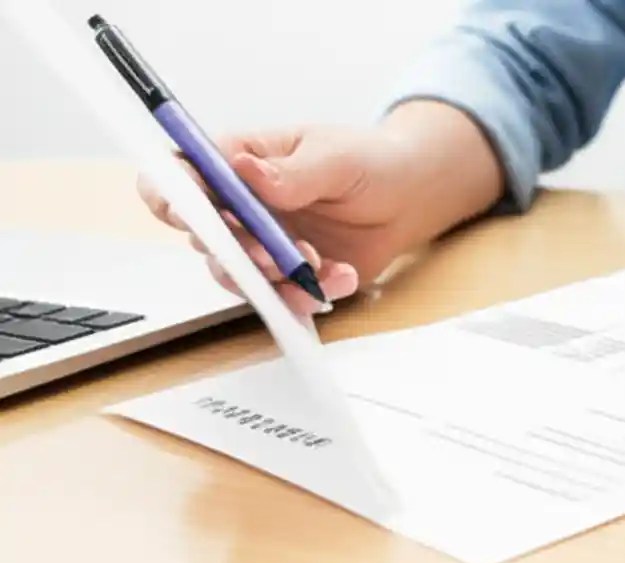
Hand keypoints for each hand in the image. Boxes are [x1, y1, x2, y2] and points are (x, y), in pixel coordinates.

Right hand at [139, 102, 502, 314]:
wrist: (408, 198)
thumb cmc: (368, 162)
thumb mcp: (336, 157)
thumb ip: (293, 171)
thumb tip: (244, 170)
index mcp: (238, 163)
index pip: (180, 176)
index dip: (171, 196)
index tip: (196, 215)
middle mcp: (238, 207)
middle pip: (202, 236)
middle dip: (235, 250)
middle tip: (271, 254)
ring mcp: (259, 245)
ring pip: (237, 276)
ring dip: (274, 278)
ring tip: (320, 265)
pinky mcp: (286, 278)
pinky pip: (280, 298)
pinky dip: (308, 296)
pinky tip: (342, 277)